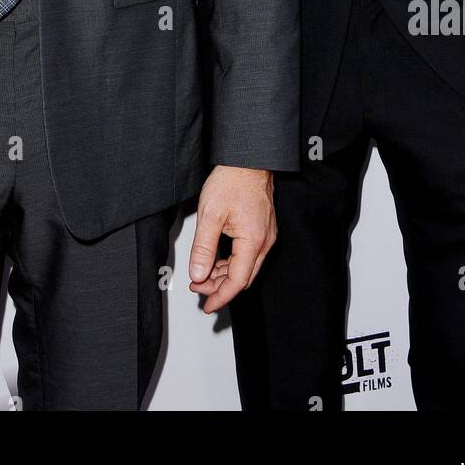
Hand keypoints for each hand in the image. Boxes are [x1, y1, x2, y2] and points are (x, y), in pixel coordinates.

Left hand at [188, 165, 274, 312]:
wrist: (248, 159)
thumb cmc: (232, 180)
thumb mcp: (210, 214)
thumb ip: (203, 248)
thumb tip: (198, 274)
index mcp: (253, 241)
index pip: (237, 281)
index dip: (220, 296)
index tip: (207, 305)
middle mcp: (264, 242)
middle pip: (243, 278)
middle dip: (220, 287)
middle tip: (198, 288)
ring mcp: (266, 236)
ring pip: (246, 267)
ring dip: (225, 275)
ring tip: (203, 274)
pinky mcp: (262, 229)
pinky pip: (248, 255)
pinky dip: (232, 262)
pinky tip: (217, 260)